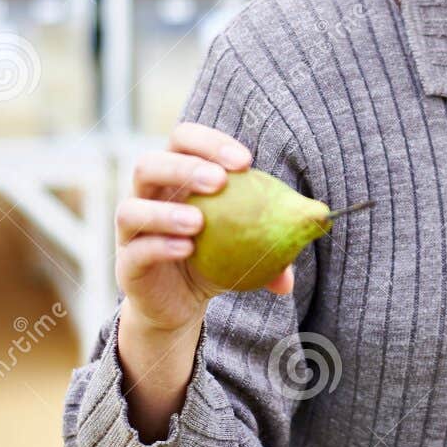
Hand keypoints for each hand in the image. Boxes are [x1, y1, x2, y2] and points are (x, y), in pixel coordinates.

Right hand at [116, 122, 294, 333]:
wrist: (181, 306)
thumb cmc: (216, 260)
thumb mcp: (248, 243)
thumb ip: (276, 231)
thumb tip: (320, 220)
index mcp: (175, 178)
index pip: (183, 141)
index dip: (210, 143)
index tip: (245, 161)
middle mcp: (146, 197)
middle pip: (148, 164)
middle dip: (183, 167)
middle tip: (219, 182)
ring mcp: (131, 232)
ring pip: (132, 208)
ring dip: (166, 211)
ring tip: (199, 223)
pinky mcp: (127, 265)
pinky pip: (136, 250)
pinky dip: (160, 247)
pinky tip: (187, 250)